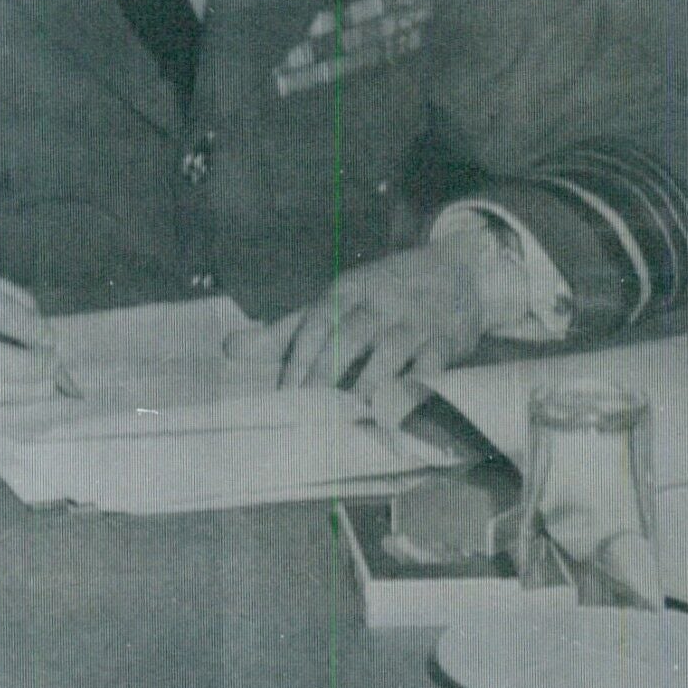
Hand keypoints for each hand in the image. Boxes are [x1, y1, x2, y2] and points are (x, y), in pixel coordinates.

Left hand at [265, 247, 487, 398]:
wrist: (458, 273)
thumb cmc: (382, 294)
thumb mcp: (335, 302)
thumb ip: (287, 330)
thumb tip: (229, 348)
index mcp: (349, 289)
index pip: (317, 321)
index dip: (300, 357)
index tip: (285, 394)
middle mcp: (381, 301)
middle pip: (351, 334)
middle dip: (328, 372)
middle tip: (309, 410)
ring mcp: (415, 320)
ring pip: (390, 349)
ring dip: (369, 383)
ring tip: (349, 414)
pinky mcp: (445, 342)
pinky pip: (431, 367)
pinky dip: (415, 390)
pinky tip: (397, 413)